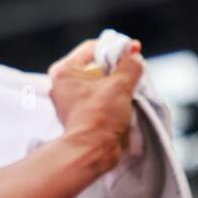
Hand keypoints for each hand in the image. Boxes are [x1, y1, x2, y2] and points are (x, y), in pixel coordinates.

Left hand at [48, 37, 144, 170]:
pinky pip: (98, 94)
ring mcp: (69, 97)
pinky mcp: (79, 111)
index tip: (135, 50)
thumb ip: (129, 66)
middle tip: (136, 67)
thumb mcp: (120, 85)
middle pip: (95, 64)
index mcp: (64, 70)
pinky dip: (112, 93)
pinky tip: (127, 97)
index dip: (116, 47)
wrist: (92, 150)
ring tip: (133, 84)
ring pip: (98, 80)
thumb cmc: (101, 116)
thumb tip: (134, 57)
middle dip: (117, 65)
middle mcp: (62, 82)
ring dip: (117, 80)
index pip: (91, 48)